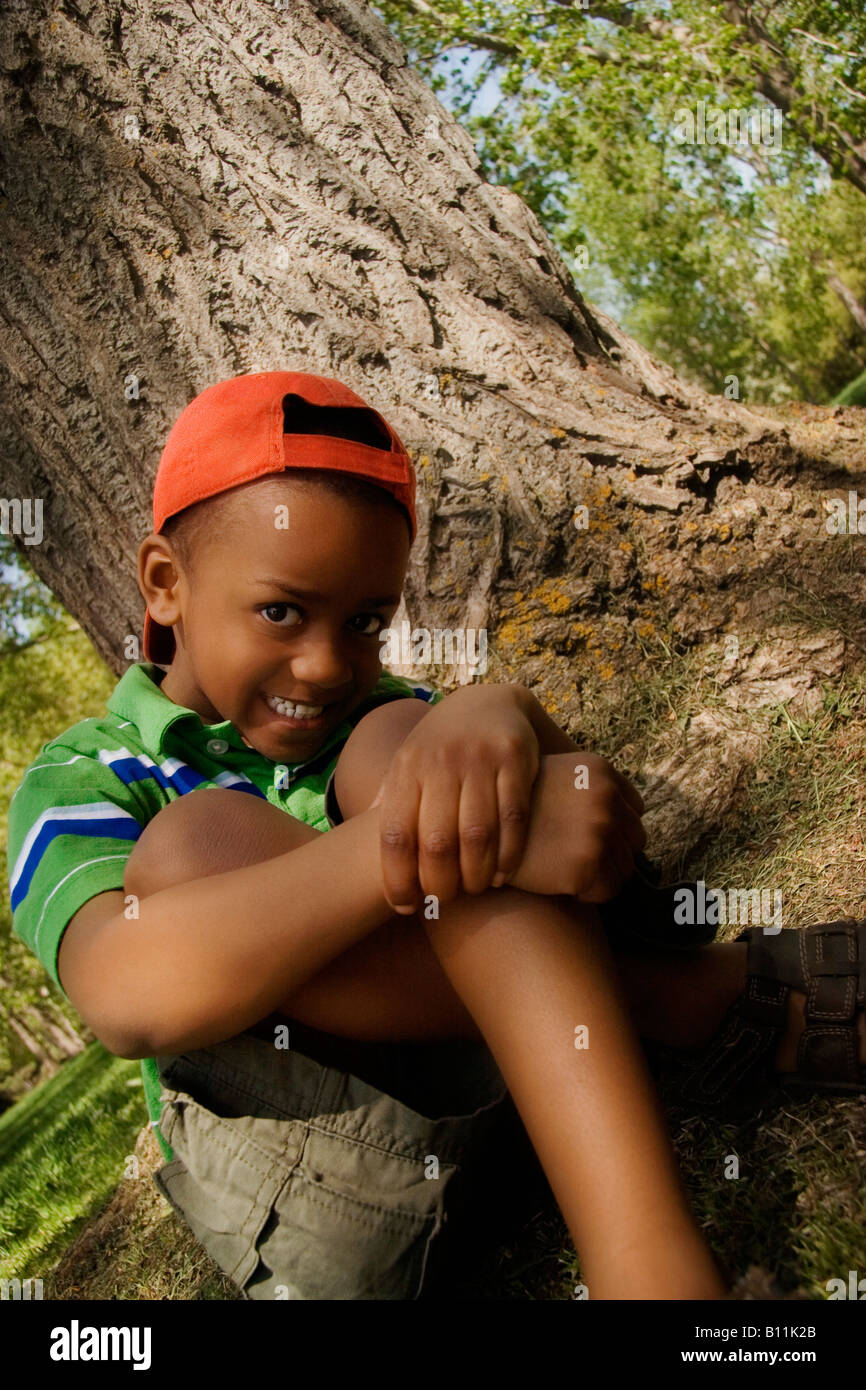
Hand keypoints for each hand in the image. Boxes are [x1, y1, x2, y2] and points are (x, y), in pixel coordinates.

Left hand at [373, 685, 539, 912]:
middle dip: (440, 884)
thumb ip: (389, 801)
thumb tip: (353, 843)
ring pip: (477, 835)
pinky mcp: (514, 758)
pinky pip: (513, 818)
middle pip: (436, 842)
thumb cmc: (441, 746)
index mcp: (406, 768)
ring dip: (476, 875)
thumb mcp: (408, 764)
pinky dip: (508, 855)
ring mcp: (478, 758)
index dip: (397, 879)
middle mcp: (439, 762)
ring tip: (474, 890)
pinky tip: (502, 874)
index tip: (404, 907)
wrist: (490, 702)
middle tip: (446, 901)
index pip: (394, 834)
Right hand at [507, 752, 645, 901]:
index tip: (594, 836)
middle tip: (582, 857)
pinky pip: (609, 890)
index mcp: (602, 773)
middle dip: (614, 852)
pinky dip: (591, 892)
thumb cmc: (516, 807)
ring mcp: (598, 833)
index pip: (636, 811)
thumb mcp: (557, 776)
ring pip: (625, 869)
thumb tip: (620, 815)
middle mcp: (606, 800)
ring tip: (570, 869)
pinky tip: (565, 883)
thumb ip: (591, 787)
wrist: (481, 832)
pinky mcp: (586, 867)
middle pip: (636, 841)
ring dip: (603, 874)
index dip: (617, 827)